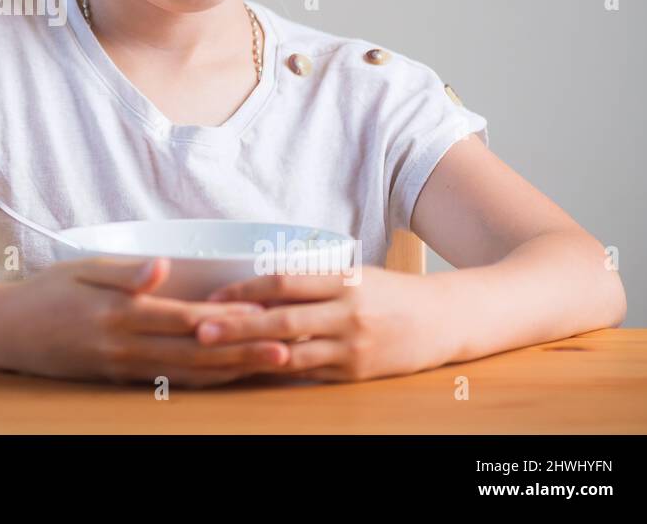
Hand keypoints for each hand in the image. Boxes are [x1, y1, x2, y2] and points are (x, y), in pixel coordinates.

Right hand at [0, 255, 292, 387]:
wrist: (7, 332)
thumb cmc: (45, 293)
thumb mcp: (82, 270)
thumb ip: (125, 272)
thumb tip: (162, 266)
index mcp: (121, 313)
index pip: (185, 318)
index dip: (226, 320)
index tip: (262, 315)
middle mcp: (127, 346)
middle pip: (196, 352)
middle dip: (243, 352)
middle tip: (286, 349)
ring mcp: (124, 369)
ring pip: (188, 375)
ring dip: (231, 372)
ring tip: (269, 366)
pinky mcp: (120, 380)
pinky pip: (170, 384)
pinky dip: (203, 382)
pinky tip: (227, 378)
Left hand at [195, 267, 456, 381]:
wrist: (446, 318)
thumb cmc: (390, 292)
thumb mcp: (354, 275)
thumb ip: (311, 282)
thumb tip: (255, 288)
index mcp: (343, 280)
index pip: (284, 281)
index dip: (244, 288)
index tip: (213, 294)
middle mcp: (347, 312)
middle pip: (281, 318)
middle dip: (236, 324)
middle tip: (199, 327)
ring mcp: (352, 345)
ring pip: (291, 351)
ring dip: (250, 352)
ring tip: (216, 353)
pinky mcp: (356, 372)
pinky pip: (309, 371)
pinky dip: (278, 369)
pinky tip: (252, 369)